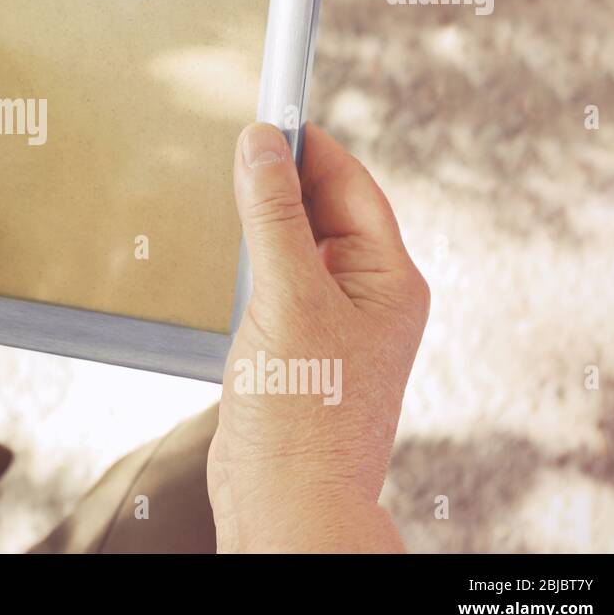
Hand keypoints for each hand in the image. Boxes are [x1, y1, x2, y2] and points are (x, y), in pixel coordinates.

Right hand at [207, 123, 429, 551]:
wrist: (286, 502)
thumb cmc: (302, 413)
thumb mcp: (285, 296)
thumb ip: (273, 215)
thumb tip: (261, 143)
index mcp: (389, 279)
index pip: (352, 185)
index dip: (309, 146)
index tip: (267, 113)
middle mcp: (368, 297)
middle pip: (325, 211)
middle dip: (281, 181)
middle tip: (233, 150)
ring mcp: (334, 324)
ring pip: (298, 247)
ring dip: (264, 223)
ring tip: (224, 198)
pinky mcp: (300, 348)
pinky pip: (279, 283)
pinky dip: (252, 262)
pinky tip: (224, 259)